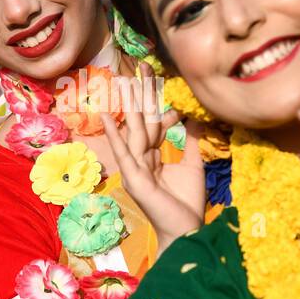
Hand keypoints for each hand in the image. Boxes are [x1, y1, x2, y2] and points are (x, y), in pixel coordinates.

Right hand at [101, 63, 205, 244]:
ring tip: (122, 80)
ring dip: (127, 105)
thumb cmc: (186, 204)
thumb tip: (193, 118)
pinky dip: (114, 135)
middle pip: (140, 121)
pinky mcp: (134, 179)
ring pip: (131, 131)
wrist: (187, 232)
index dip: (163, 109)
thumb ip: (190, 142)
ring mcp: (134, 169)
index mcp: (152, 158)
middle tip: (140, 66)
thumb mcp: (193, 165)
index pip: (153, 125)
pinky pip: (124, 153)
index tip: (177, 102)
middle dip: (140, 94)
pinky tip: (106, 116)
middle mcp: (140, 160)